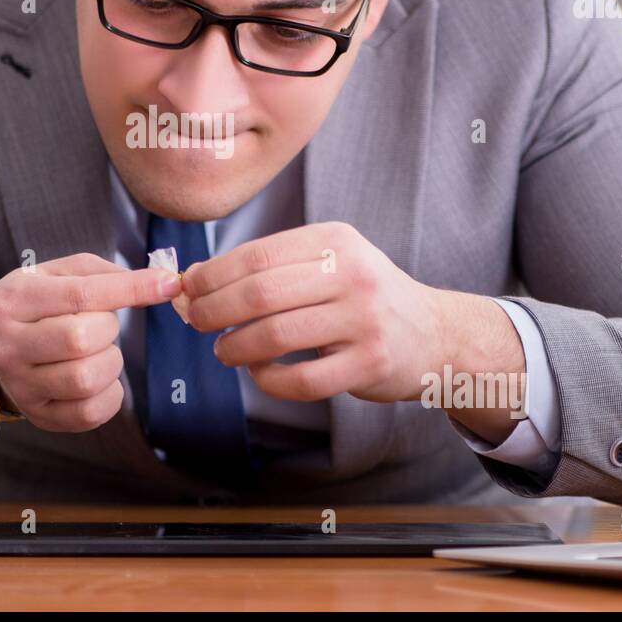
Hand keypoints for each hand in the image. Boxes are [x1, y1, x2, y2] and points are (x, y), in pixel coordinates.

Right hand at [0, 253, 179, 431]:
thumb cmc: (34, 305)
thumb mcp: (55, 274)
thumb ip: (103, 274)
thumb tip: (159, 283)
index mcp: (14, 301)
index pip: (80, 294)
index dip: (130, 289)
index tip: (168, 284)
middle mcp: (9, 346)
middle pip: (80, 339)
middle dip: (108, 329)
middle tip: (100, 324)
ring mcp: (21, 386)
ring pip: (86, 379)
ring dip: (110, 362)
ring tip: (97, 351)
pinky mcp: (38, 415)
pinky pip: (89, 414)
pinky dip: (110, 395)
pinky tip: (100, 377)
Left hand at [182, 223, 523, 432]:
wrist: (433, 332)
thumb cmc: (360, 296)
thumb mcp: (324, 262)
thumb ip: (266, 268)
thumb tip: (193, 278)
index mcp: (334, 241)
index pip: (256, 255)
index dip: (212, 275)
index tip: (188, 289)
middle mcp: (352, 274)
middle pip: (260, 295)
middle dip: (214, 311)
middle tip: (198, 323)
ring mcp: (363, 320)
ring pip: (276, 336)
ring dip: (235, 347)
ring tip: (225, 350)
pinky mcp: (370, 364)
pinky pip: (301, 379)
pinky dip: (268, 380)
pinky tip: (260, 373)